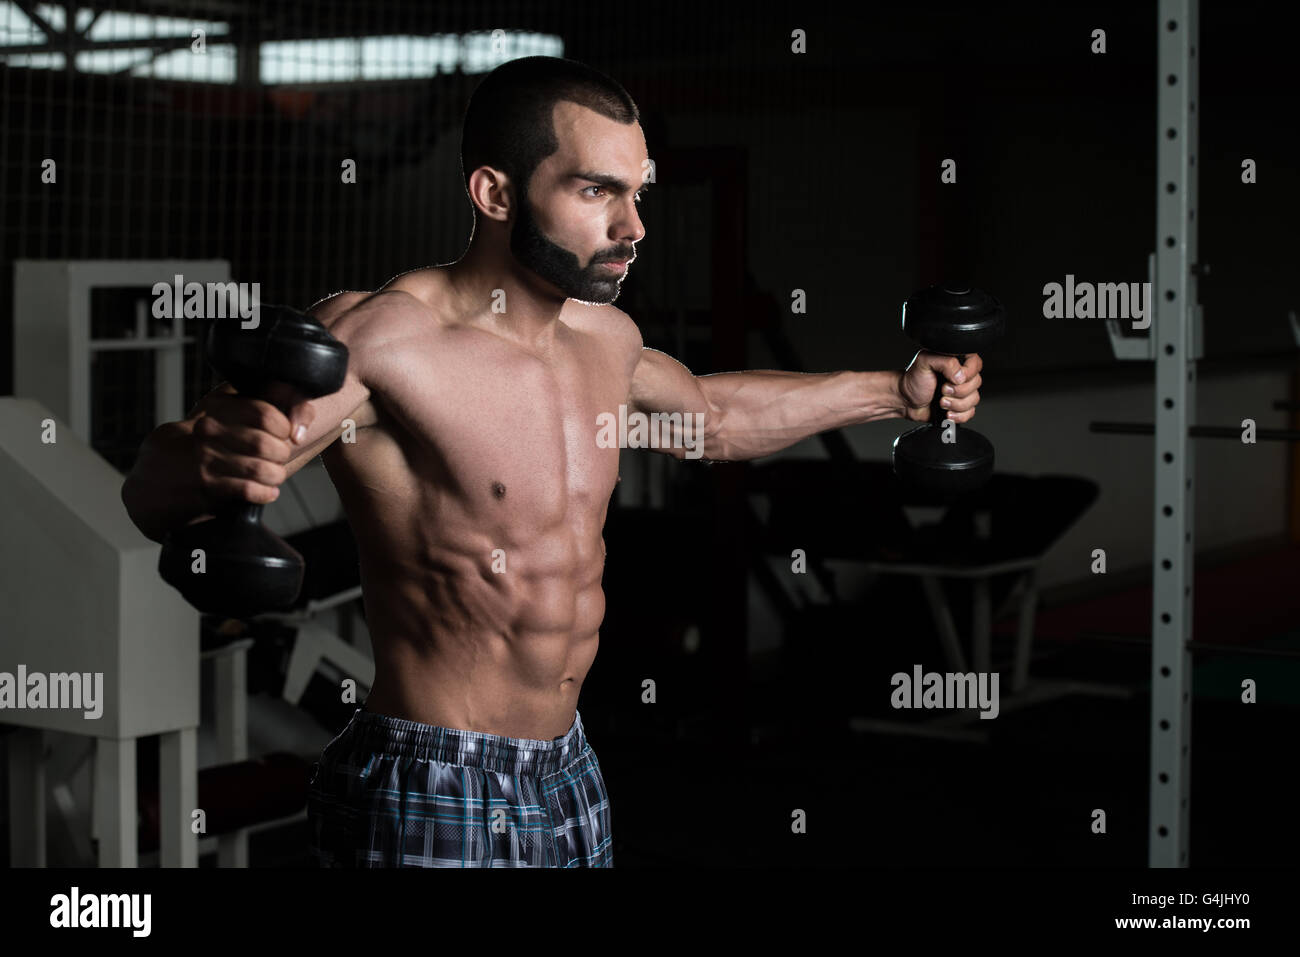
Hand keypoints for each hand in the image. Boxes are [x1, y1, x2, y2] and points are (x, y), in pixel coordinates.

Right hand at [192, 382, 315, 505]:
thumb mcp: (247, 407)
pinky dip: (265, 492)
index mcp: (221, 406)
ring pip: (258, 469)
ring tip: (275, 474)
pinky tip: (269, 490)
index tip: (284, 434)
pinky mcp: (207, 482)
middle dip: (281, 454)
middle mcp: (210, 429)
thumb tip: (298, 433)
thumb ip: (285, 403)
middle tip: (280, 457)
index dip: (284, 427)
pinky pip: (247, 490)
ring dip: (275, 475)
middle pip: (263, 444)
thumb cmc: (227, 434)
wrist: (180, 463)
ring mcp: (205, 456)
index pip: (265, 415)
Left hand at [900, 351, 982, 423]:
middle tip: (942, 390)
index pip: (976, 364)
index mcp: (956, 360)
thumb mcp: (924, 362)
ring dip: (956, 404)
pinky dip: (958, 416)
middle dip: (957, 391)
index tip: (950, 379)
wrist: (905, 401)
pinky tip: (946, 413)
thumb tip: (961, 375)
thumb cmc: (913, 380)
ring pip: (974, 400)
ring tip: (940, 402)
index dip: (967, 374)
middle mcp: (961, 375)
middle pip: (976, 384)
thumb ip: (945, 361)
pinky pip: (970, 413)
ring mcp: (961, 391)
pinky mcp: (960, 407)